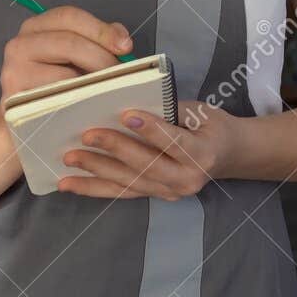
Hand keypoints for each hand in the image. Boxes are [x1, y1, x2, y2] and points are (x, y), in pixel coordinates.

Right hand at [0, 5, 133, 101]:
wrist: (23, 122)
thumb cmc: (54, 85)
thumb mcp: (73, 57)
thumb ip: (96, 41)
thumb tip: (121, 40)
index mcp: (35, 27)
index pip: (68, 17)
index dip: (100, 29)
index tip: (126, 46)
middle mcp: (19, 45)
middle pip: (68, 42)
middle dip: (101, 57)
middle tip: (120, 73)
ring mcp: (14, 73)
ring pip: (64, 74)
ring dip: (92, 83)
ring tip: (107, 91)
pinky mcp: (17, 101)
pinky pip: (57, 100)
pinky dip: (79, 102)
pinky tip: (90, 106)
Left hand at [58, 100, 244, 199]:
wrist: (227, 155)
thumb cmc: (212, 126)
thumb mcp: (201, 112)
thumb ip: (171, 109)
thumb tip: (135, 101)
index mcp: (202, 154)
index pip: (173, 141)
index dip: (150, 129)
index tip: (126, 114)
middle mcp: (186, 179)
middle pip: (146, 165)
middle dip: (114, 149)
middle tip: (87, 134)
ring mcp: (169, 191)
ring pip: (128, 182)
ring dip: (95, 171)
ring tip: (70, 159)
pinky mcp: (155, 195)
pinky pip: (121, 192)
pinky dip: (93, 188)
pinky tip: (68, 184)